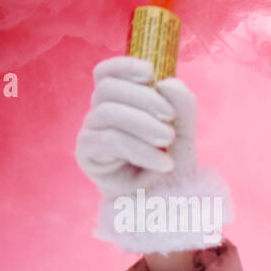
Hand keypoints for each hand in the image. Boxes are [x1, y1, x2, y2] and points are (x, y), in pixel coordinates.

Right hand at [76, 56, 230, 253]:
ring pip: (108, 113)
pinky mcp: (86, 154)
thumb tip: (166, 82)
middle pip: (108, 90)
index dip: (124, 67)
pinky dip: (140, 150)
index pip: (107, 73)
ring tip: (169, 142)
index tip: (150, 73)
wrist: (163, 203)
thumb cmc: (170, 164)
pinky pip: (109, 141)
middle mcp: (100, 113)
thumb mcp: (184, 132)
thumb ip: (182, 105)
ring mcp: (90, 132)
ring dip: (143, 125)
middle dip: (143, 99)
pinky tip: (162, 163)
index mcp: (120, 101)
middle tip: (170, 120)